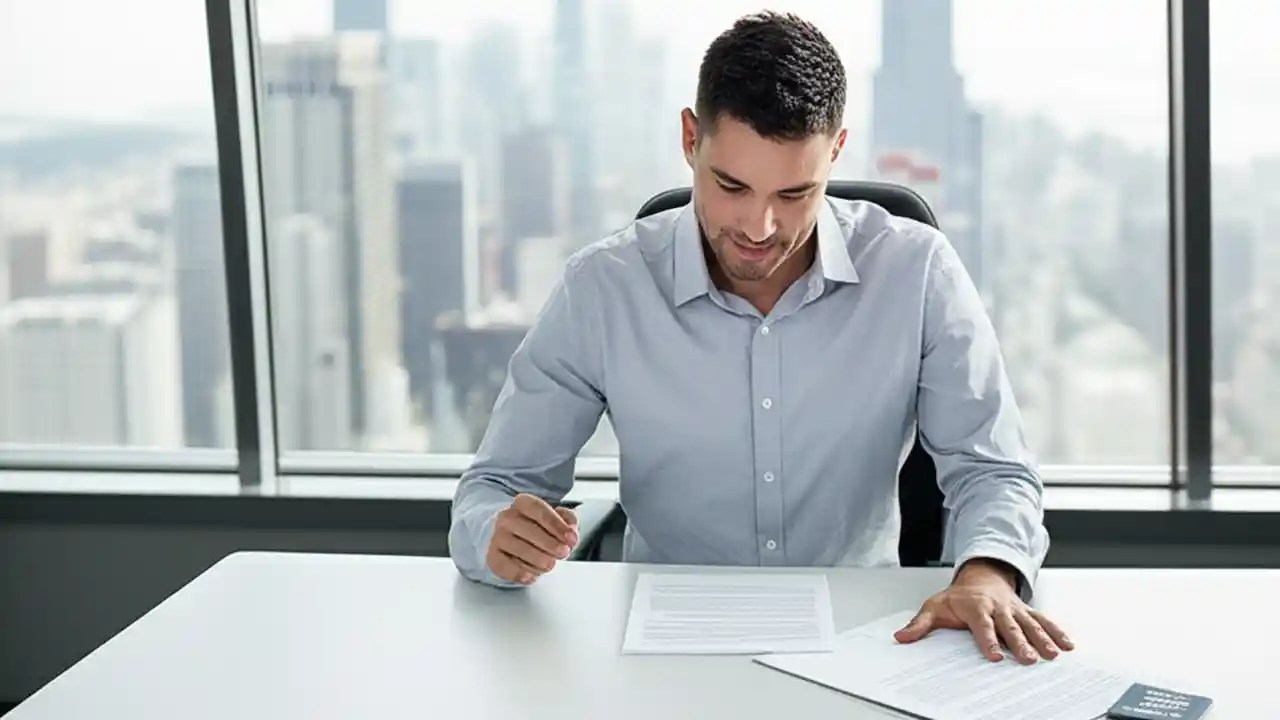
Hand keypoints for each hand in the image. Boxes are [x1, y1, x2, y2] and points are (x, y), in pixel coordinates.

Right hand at [486, 494, 578, 584]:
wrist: (511, 538)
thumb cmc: (537, 528)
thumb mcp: (557, 518)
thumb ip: (568, 520)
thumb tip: (571, 530)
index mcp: (523, 503)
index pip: (539, 509)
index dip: (557, 525)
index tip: (571, 539)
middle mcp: (507, 517)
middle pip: (529, 530)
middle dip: (550, 544)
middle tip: (563, 553)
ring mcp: (497, 537)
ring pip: (519, 549)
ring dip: (539, 560)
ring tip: (550, 564)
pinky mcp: (492, 557)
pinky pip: (506, 567)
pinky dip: (521, 573)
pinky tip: (532, 575)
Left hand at [893, 559, 1073, 664]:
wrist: (979, 578)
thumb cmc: (957, 597)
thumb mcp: (934, 607)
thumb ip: (919, 625)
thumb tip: (901, 638)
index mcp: (975, 607)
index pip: (982, 626)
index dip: (988, 641)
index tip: (994, 656)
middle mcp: (998, 607)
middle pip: (1009, 627)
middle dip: (1020, 643)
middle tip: (1028, 659)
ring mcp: (1014, 609)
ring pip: (1030, 624)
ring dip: (1042, 639)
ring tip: (1052, 654)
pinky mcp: (1027, 611)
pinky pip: (1044, 621)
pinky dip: (1057, 631)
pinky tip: (1067, 645)